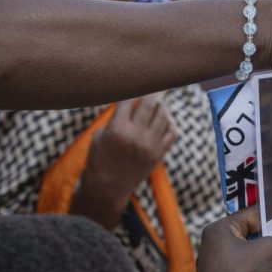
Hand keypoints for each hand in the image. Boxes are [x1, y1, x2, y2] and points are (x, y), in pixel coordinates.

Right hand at [76, 95, 176, 225]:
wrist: (108, 188)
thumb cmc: (99, 159)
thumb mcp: (99, 136)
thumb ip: (114, 117)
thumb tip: (131, 99)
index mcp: (117, 130)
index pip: (129, 99)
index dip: (131, 89)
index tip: (133, 83)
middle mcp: (136, 136)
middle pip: (149, 103)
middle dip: (151, 91)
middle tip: (152, 85)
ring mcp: (150, 145)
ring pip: (164, 115)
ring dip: (161, 105)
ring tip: (158, 101)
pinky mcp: (159, 154)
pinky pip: (172, 131)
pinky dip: (170, 121)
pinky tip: (164, 118)